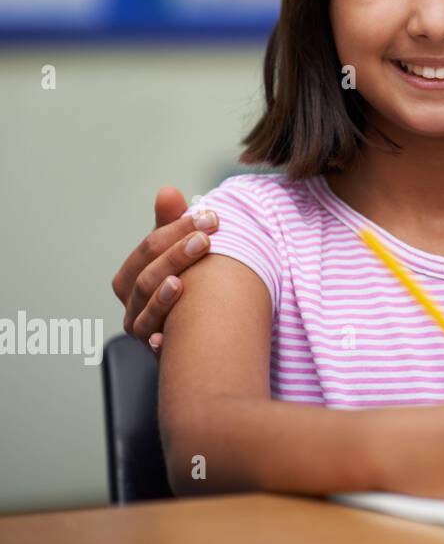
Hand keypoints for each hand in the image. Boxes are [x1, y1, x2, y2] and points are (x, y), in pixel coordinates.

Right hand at [111, 186, 219, 352]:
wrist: (199, 330)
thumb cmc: (187, 279)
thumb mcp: (180, 250)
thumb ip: (173, 224)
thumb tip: (167, 191)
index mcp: (131, 277)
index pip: (148, 248)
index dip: (177, 230)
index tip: (210, 216)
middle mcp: (132, 305)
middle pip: (146, 278)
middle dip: (176, 256)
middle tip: (207, 238)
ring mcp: (144, 330)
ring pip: (147, 311)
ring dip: (164, 296)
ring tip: (183, 281)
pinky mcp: (159, 352)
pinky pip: (156, 348)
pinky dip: (160, 342)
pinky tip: (167, 337)